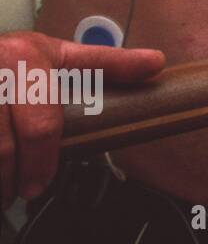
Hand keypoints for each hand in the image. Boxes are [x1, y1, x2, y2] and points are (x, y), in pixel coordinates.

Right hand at [0, 32, 164, 207]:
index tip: (39, 185)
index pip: (40, 126)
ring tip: (5, 188)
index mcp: (25, 56)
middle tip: (23, 190)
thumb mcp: (59, 53)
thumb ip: (106, 63)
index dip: (41, 163)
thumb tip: (156, 63)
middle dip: (13, 177)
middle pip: (5, 148)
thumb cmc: (16, 58)